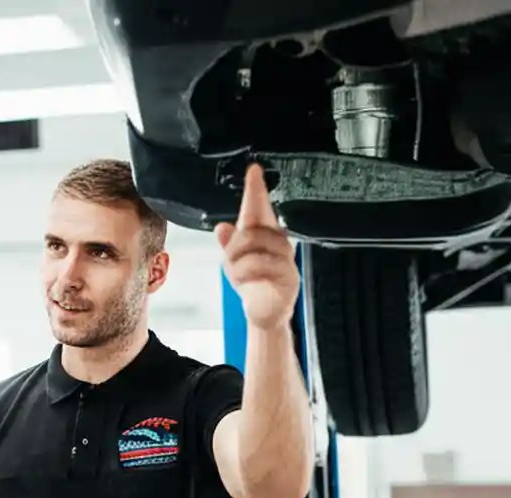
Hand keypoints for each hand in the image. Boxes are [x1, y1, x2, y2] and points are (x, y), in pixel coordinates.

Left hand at [217, 163, 300, 330]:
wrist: (266, 313)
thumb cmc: (254, 284)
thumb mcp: (235, 263)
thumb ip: (229, 245)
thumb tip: (221, 228)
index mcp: (267, 236)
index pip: (262, 208)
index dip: (257, 190)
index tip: (254, 170)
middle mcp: (281, 244)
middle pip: (254, 229)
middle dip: (235, 245)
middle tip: (229, 259)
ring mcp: (287, 261)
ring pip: (256, 248)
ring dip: (239, 262)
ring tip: (237, 274)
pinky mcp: (289, 278)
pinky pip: (263, 267)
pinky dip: (246, 273)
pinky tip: (245, 282)